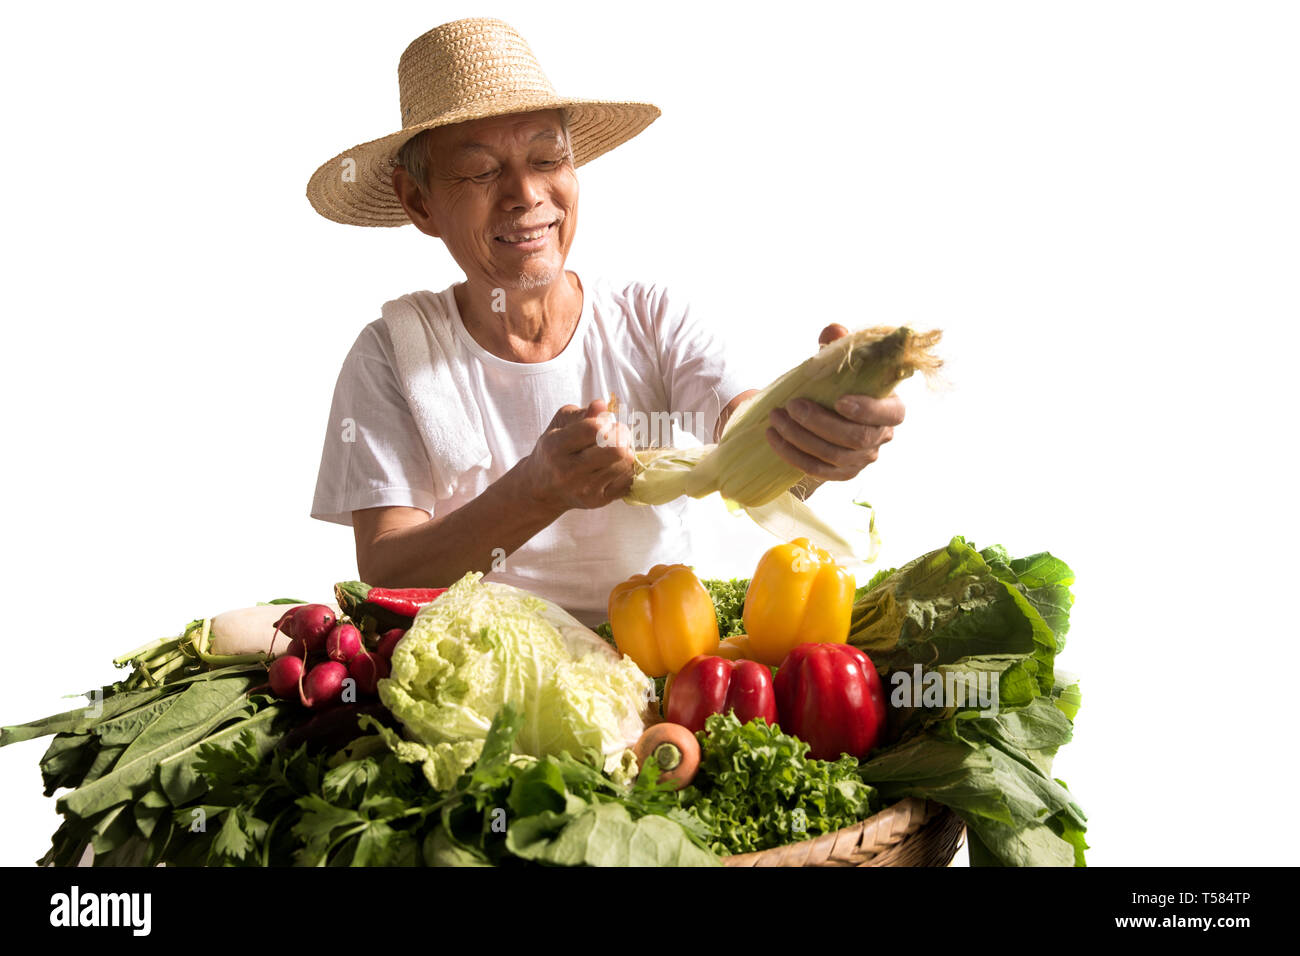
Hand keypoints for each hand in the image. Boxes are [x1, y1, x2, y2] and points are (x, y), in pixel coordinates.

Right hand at [518, 399, 635, 513]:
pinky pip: (629, 480)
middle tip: (616, 435)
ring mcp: (585, 489)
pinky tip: (614, 466)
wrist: (542, 488)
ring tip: (613, 450)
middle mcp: (569, 471)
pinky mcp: (597, 501)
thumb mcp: (560, 424)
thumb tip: (602, 404)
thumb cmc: (553, 449)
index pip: (594, 429)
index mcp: (556, 447)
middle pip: (616, 450)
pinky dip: (626, 469)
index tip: (604, 424)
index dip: (606, 422)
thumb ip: (582, 413)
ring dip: (626, 452)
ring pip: (625, 464)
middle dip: (623, 436)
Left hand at [764, 325, 905, 481]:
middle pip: (857, 438)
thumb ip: (837, 344)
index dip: (867, 410)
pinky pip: (817, 470)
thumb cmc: (833, 383)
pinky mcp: (840, 473)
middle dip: (821, 423)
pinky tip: (773, 438)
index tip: (838, 400)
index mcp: (890, 408)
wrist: (816, 412)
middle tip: (792, 406)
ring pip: (834, 456)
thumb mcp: (836, 361)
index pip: (892, 414)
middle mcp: (881, 437)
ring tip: (775, 419)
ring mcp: (862, 459)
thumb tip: (834, 330)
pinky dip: (793, 455)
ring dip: (801, 438)